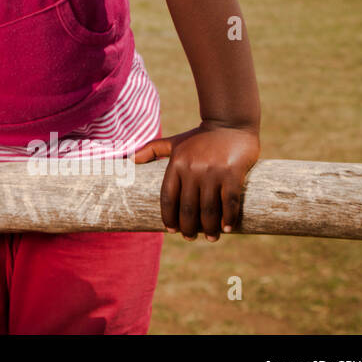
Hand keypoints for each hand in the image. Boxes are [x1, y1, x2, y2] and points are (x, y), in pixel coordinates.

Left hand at [134, 122, 259, 241]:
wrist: (229, 123)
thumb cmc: (199, 137)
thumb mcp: (174, 142)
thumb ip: (151, 150)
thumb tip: (128, 159)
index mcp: (176, 164)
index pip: (168, 197)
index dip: (168, 216)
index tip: (171, 229)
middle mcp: (192, 169)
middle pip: (188, 207)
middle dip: (188, 227)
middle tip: (190, 237)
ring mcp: (213, 172)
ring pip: (209, 208)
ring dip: (209, 228)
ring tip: (210, 238)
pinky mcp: (233, 173)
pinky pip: (229, 201)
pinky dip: (229, 218)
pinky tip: (227, 228)